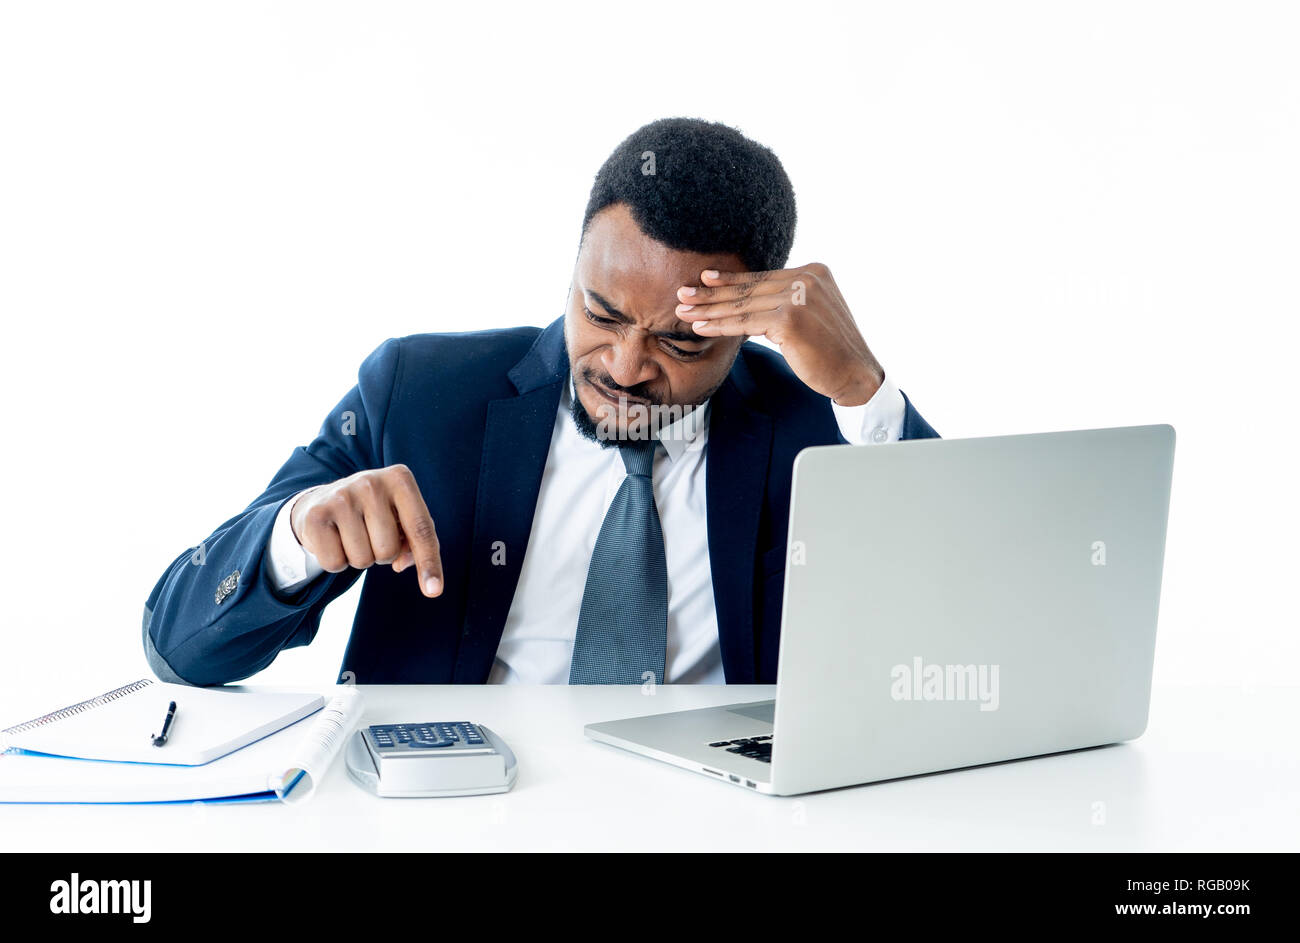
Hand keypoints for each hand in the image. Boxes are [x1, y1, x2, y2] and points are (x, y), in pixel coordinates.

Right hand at [290, 464, 443, 596]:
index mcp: (400, 479)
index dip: (429, 562)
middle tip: (369, 534)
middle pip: (388, 550)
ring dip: (359, 558)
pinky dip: (336, 561)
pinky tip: (333, 538)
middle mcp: (371, 483)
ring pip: (363, 560)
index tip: (435, 591)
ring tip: (351, 535)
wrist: (323, 500)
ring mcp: (340, 497)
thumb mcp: (402, 518)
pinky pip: (335, 564)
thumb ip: (416, 543)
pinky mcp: (315, 515)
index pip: (421, 528)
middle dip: (382, 554)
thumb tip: (401, 564)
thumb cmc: (375, 514)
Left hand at [676, 263, 883, 405]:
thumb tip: (750, 299)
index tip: (704, 279)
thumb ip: (787, 300)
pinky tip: (701, 328)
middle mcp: (808, 278)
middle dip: (712, 293)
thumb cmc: (830, 351)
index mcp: (814, 271)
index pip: (763, 276)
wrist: (855, 374)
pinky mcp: (791, 319)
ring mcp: (800, 296)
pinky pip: (746, 323)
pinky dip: (720, 326)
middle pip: (750, 288)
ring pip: (744, 305)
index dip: (731, 279)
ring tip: (684, 313)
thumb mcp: (811, 313)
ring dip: (710, 310)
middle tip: (683, 294)